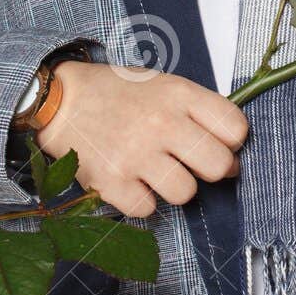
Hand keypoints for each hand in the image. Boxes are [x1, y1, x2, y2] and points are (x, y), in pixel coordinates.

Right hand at [36, 61, 248, 217]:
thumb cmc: (118, 94)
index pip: (235, 128)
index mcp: (178, 95)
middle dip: (212, 169)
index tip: (220, 143)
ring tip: (156, 170)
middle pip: (219, 166)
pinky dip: (141, 200)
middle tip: (195, 165)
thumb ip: (199, 110)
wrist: (60, 101)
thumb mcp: (163, 85)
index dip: (232, 141)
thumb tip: (232, 150)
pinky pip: (147, 210)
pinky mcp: (111, 182)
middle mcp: (161, 124)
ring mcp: (135, 155)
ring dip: (175, 186)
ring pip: (185, 193)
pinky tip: (131, 181)